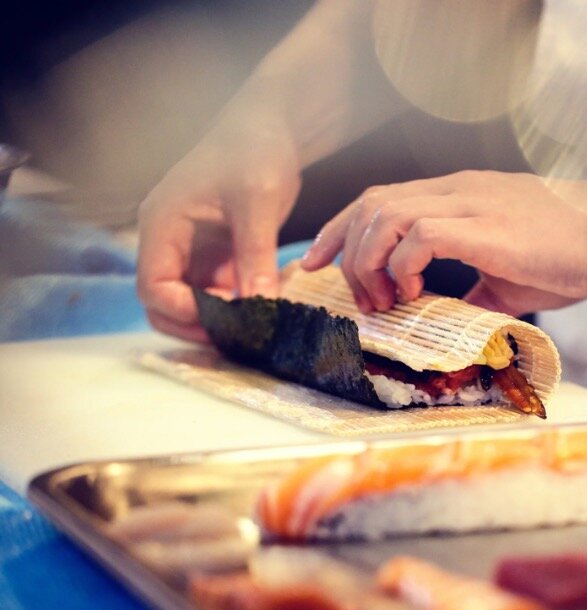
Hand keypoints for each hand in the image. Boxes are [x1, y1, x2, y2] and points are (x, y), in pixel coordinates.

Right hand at [137, 108, 300, 341]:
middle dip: (193, 325)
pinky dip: (231, 309)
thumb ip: (255, 255)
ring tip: (251, 331)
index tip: (224, 322)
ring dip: (213, 321)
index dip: (183, 311)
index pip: (153, 285)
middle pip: (161, 302)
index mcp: (162, 223)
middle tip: (237, 338)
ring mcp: (189, 250)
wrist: (270, 129)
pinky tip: (259, 314)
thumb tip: (261, 306)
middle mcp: (168, 240)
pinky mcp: (214, 254)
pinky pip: (213, 293)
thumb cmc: (255, 151)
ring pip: (187, 303)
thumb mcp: (258, 203)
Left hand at [300, 171, 586, 314]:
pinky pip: (421, 236)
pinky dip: (403, 266)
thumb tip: (452, 320)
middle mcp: (456, 190)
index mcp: (457, 196)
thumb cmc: (571, 250)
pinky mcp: (486, 227)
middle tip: (350, 294)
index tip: (319, 261)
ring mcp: (470, 204)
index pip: (381, 197)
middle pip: (371, 201)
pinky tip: (413, 292)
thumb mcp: (508, 274)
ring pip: (387, 214)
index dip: (341, 227)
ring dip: (370, 261)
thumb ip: (474, 289)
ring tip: (384, 300)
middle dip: (341, 248)